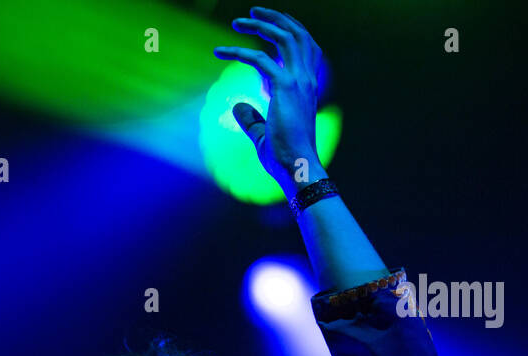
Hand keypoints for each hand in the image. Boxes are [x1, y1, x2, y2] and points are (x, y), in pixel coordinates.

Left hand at [214, 7, 325, 197]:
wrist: (297, 168)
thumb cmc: (284, 158)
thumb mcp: (263, 135)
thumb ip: (251, 119)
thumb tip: (236, 106)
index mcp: (306, 88)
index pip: (304, 48)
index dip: (288, 31)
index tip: (268, 25)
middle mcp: (306, 79)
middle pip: (297, 34)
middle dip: (275, 18)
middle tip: (252, 12)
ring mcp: (298, 81)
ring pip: (284, 36)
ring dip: (260, 24)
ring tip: (238, 21)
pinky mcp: (284, 87)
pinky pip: (259, 58)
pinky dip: (238, 51)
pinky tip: (220, 51)